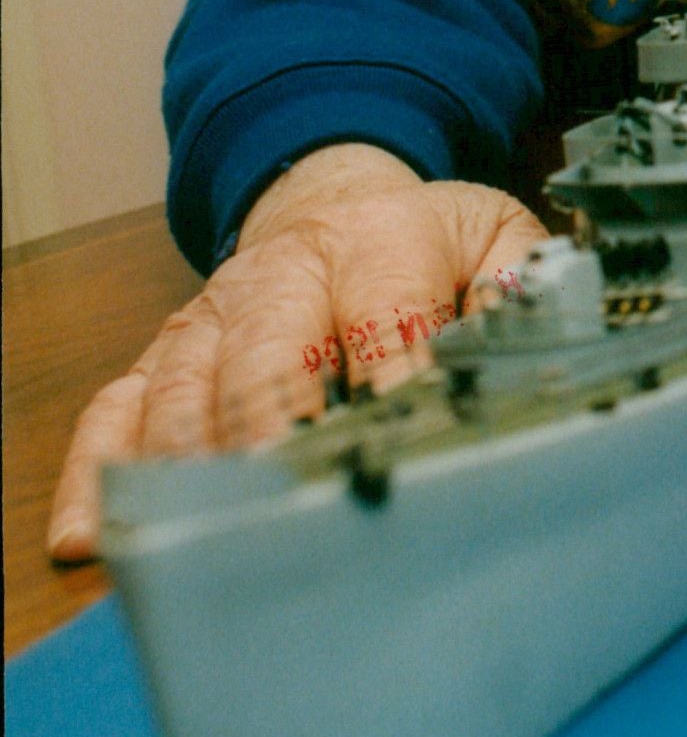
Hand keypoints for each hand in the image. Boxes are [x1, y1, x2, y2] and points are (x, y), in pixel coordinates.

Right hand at [48, 145, 544, 560]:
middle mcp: (283, 272)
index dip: (392, 373)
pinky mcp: (166, 355)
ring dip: (196, 462)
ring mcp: (213, 316)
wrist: (338, 202)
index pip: (385, 308)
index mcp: (379, 238)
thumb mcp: (495, 240)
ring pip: (186, 388)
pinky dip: (101, 470)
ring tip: (215, 534)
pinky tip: (94, 535)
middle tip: (295, 502)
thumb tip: (542, 338)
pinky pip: (117, 408)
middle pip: (267, 352)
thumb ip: (523, 286)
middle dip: (278, 427)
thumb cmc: (429, 245)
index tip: (400, 437)